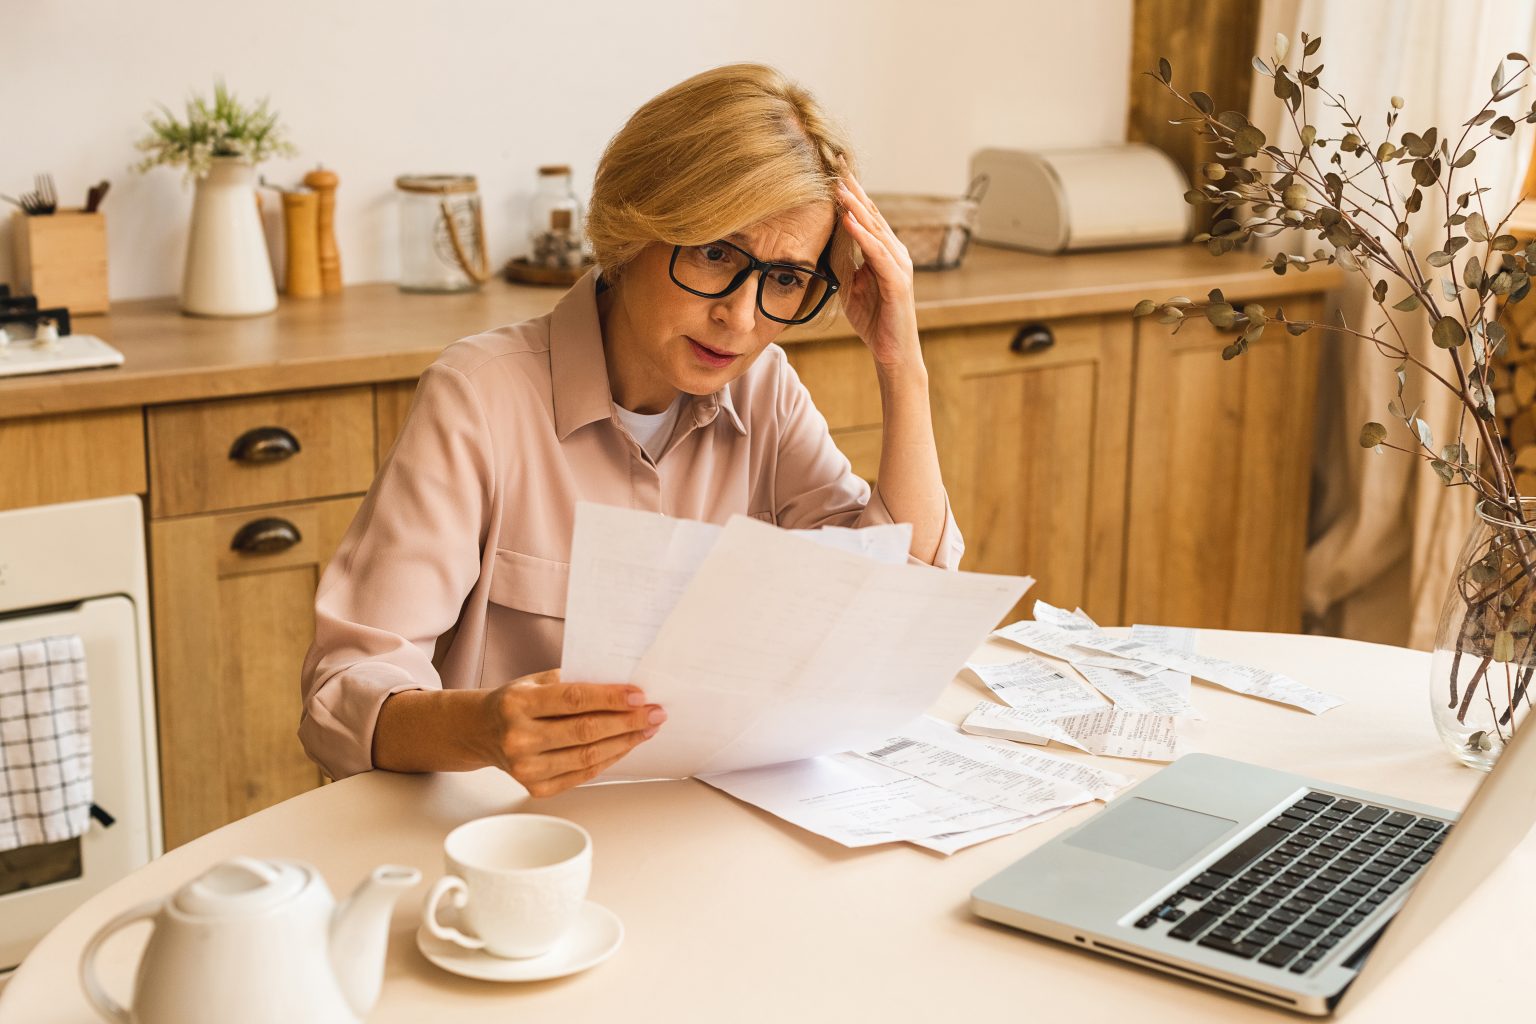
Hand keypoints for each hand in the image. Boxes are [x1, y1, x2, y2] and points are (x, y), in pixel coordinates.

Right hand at [480, 669, 665, 796]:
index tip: (640, 695)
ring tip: (647, 729)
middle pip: (585, 731)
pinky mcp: (536, 788)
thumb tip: (623, 686)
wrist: (481, 732)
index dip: (610, 698)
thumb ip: (574, 681)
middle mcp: (518, 738)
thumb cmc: (516, 702)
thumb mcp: (536, 681)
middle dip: (627, 721)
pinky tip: (626, 745)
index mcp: (517, 704)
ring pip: (588, 756)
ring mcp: (526, 767)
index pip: (574, 699)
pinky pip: (583, 774)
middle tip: (655, 713)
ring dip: (624, 742)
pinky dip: (609, 759)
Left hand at [836, 165, 921, 372]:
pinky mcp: (898, 282)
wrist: (893, 353)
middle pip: (871, 214)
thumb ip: (844, 262)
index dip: (849, 193)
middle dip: (853, 189)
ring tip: (838, 186)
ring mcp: (899, 265)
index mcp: (884, 252)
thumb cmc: (874, 321)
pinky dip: (863, 236)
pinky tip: (849, 221)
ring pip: (875, 229)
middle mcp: (895, 252)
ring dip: (856, 207)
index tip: (831, 170)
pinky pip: (878, 254)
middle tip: (836, 163)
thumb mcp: (851, 286)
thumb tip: (827, 241)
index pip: (865, 216)